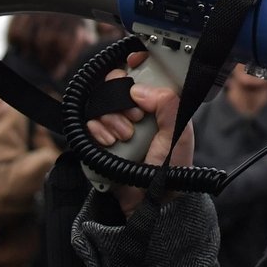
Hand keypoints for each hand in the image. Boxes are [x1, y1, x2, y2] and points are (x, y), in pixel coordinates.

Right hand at [84, 53, 193, 215]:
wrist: (150, 204)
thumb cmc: (170, 172)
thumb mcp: (179, 136)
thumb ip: (169, 106)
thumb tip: (139, 90)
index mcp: (159, 107)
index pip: (144, 76)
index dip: (138, 65)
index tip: (133, 62)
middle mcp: (137, 113)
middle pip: (116, 85)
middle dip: (120, 97)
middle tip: (134, 117)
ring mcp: (117, 126)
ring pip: (100, 104)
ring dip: (111, 119)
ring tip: (124, 137)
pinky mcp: (100, 140)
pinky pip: (88, 124)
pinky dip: (97, 131)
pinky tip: (110, 142)